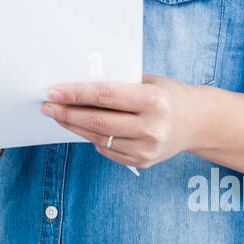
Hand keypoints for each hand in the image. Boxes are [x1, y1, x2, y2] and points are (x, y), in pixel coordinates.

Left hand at [38, 73, 197, 169]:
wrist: (197, 122)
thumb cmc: (167, 94)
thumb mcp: (148, 81)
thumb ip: (118, 84)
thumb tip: (77, 84)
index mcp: (154, 100)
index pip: (106, 96)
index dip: (76, 94)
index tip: (53, 91)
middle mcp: (152, 127)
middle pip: (98, 121)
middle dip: (67, 112)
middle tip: (47, 105)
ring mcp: (147, 148)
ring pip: (99, 137)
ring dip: (73, 126)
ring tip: (58, 114)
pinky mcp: (142, 162)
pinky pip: (107, 149)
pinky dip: (91, 137)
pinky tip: (81, 127)